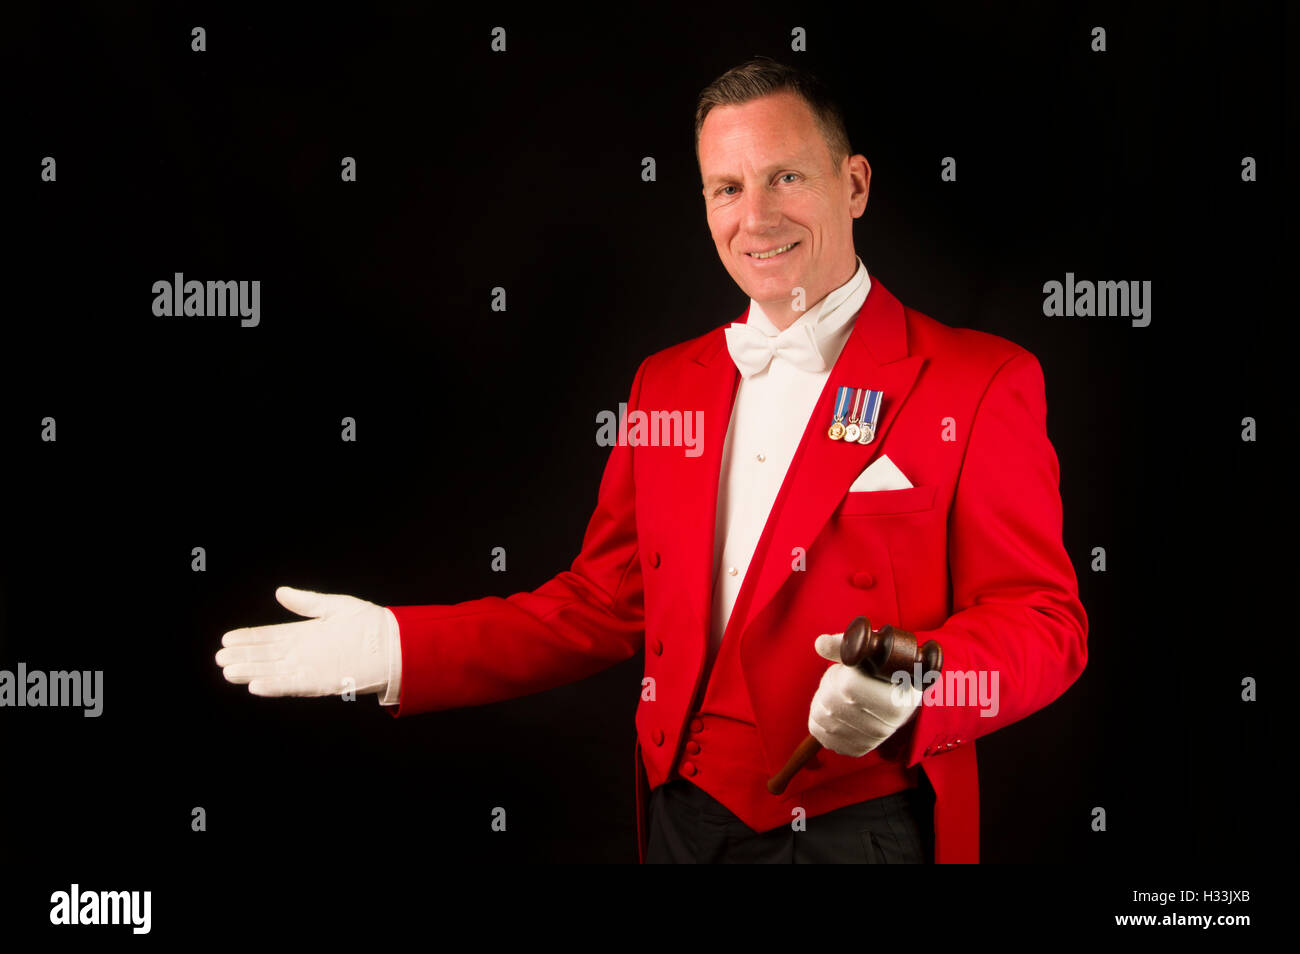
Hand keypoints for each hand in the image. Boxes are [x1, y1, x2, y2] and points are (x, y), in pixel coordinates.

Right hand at [216, 586, 399, 697]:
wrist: (396, 644)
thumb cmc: (370, 624)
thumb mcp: (335, 607)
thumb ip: (307, 602)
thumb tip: (279, 592)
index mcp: (306, 635)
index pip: (270, 637)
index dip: (249, 638)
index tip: (227, 639)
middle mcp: (304, 654)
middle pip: (267, 656)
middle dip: (244, 656)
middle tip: (220, 657)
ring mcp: (311, 669)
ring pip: (274, 672)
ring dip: (252, 672)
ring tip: (229, 671)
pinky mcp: (321, 683)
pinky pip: (293, 686)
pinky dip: (275, 687)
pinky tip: (255, 685)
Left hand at [808, 631, 921, 756]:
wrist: (897, 695)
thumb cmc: (881, 669)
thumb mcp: (869, 652)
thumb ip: (845, 645)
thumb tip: (820, 643)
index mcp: (896, 698)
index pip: (848, 686)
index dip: (838, 674)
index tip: (846, 669)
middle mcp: (887, 725)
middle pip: (831, 704)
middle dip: (827, 686)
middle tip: (839, 679)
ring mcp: (872, 740)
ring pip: (822, 718)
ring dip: (821, 701)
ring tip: (838, 693)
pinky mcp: (857, 749)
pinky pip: (821, 735)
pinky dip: (818, 720)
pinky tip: (832, 709)